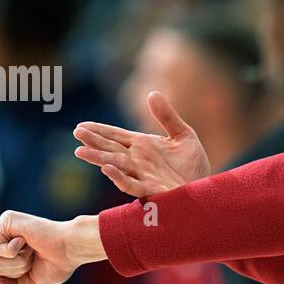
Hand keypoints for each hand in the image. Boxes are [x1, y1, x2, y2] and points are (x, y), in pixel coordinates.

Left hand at [0, 211, 104, 283]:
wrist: (70, 249)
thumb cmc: (58, 264)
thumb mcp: (32, 282)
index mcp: (12, 250)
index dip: (15, 275)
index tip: (34, 264)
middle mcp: (6, 237)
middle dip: (15, 269)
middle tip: (33, 256)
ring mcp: (5, 227)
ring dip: (16, 261)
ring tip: (31, 249)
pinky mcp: (6, 219)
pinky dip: (12, 250)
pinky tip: (25, 240)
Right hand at [73, 91, 210, 198]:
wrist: (206, 190)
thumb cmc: (193, 166)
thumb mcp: (183, 135)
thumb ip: (167, 117)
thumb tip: (152, 93)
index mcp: (142, 146)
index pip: (115, 136)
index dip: (98, 130)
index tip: (80, 126)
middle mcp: (138, 160)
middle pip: (110, 148)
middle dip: (93, 141)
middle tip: (76, 133)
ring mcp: (142, 175)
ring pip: (116, 165)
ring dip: (99, 158)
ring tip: (80, 151)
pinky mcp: (151, 190)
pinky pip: (131, 184)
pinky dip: (118, 177)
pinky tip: (106, 168)